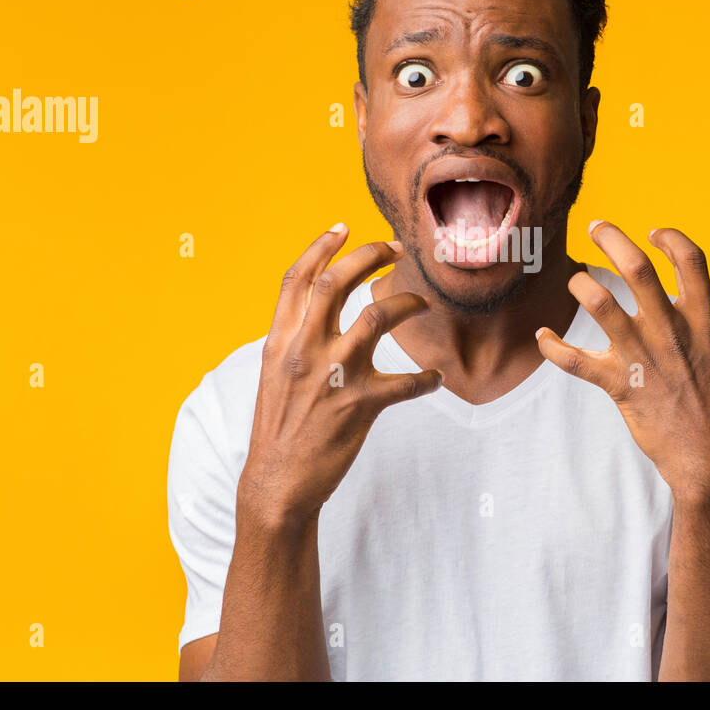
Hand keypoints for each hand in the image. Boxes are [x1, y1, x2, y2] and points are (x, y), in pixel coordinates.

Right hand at [238, 224, 443, 528]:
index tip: (343, 227)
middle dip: (368, 256)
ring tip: (422, 304)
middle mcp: (304, 351)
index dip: (320, 247)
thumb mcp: (274, 374)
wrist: (276, 482)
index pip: (296, 280)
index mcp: (280, 341)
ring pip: (376, 318)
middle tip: (396, 249)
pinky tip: (435, 378)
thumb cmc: (279, 428)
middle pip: (336, 283)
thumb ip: (294, 339)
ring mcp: (332, 376)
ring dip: (405, 304)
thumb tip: (316, 309)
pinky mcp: (359, 406)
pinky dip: (425, 378)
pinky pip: (405, 383)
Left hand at [536, 220, 709, 505]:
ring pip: (601, 304)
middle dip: (612, 239)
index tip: (653, 232)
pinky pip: (575, 360)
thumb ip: (696, 326)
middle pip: (637, 269)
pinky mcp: (621, 386)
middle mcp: (673, 332)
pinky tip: (542, 337)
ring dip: (581, 285)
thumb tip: (676, 302)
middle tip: (596, 227)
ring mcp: (645, 358)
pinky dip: (552, 346)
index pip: (692, 261)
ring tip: (575, 280)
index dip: (671, 238)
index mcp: (705, 322)